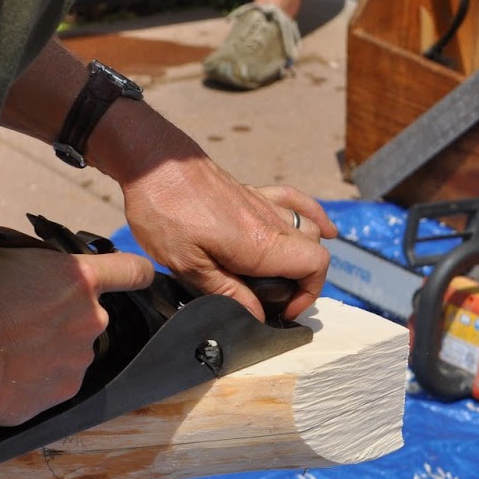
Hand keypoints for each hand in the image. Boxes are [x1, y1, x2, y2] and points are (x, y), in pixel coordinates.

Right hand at [0, 232, 155, 424]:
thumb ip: (23, 253)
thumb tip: (25, 260)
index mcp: (78, 278)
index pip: (133, 270)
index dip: (134, 272)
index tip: (134, 277)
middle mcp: (90, 319)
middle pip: (92, 312)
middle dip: (66, 313)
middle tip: (26, 316)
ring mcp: (80, 359)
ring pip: (75, 347)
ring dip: (53, 346)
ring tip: (11, 346)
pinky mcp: (65, 391)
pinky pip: (60, 378)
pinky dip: (41, 375)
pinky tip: (11, 369)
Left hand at [109, 119, 334, 320]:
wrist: (155, 163)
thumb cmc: (165, 210)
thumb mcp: (187, 265)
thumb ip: (226, 292)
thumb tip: (257, 316)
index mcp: (260, 245)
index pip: (315, 266)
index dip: (309, 294)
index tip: (284, 309)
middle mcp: (271, 222)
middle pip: (315, 252)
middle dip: (305, 281)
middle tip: (277, 299)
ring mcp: (265, 204)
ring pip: (308, 229)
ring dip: (305, 255)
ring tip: (284, 276)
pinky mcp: (254, 193)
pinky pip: (296, 200)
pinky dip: (314, 215)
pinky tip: (323, 228)